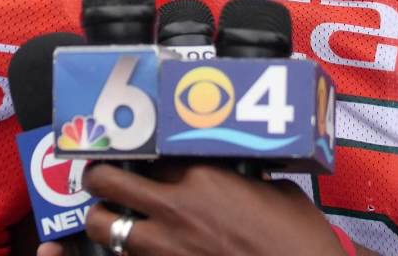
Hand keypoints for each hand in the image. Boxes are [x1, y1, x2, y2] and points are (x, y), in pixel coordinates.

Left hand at [70, 162, 349, 255]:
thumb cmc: (299, 242)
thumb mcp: (278, 196)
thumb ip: (246, 182)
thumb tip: (241, 181)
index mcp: (204, 177)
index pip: (151, 152)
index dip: (142, 155)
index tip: (140, 156)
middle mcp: (175, 207)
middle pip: (107, 180)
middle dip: (98, 177)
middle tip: (101, 178)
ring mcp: (163, 247)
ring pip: (102, 226)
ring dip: (102, 220)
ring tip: (109, 218)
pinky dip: (126, 255)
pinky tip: (137, 253)